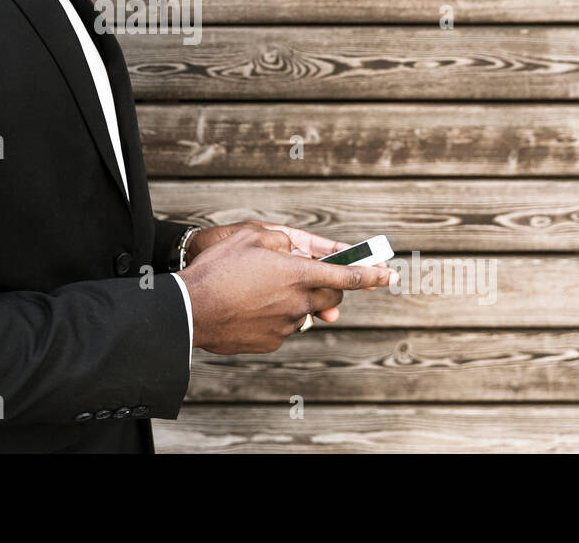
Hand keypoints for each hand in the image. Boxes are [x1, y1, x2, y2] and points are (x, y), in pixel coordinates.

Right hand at [178, 225, 394, 352]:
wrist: (190, 308)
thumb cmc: (217, 268)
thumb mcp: (250, 236)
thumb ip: (283, 241)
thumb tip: (296, 252)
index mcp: (298, 274)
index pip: (348, 277)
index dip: (372, 275)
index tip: (389, 274)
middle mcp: (298, 303)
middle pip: (332, 299)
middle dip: (331, 288)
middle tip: (314, 277)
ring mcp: (285, 326)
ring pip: (306, 313)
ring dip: (297, 301)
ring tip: (263, 290)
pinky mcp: (271, 342)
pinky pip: (284, 327)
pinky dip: (276, 316)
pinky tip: (250, 307)